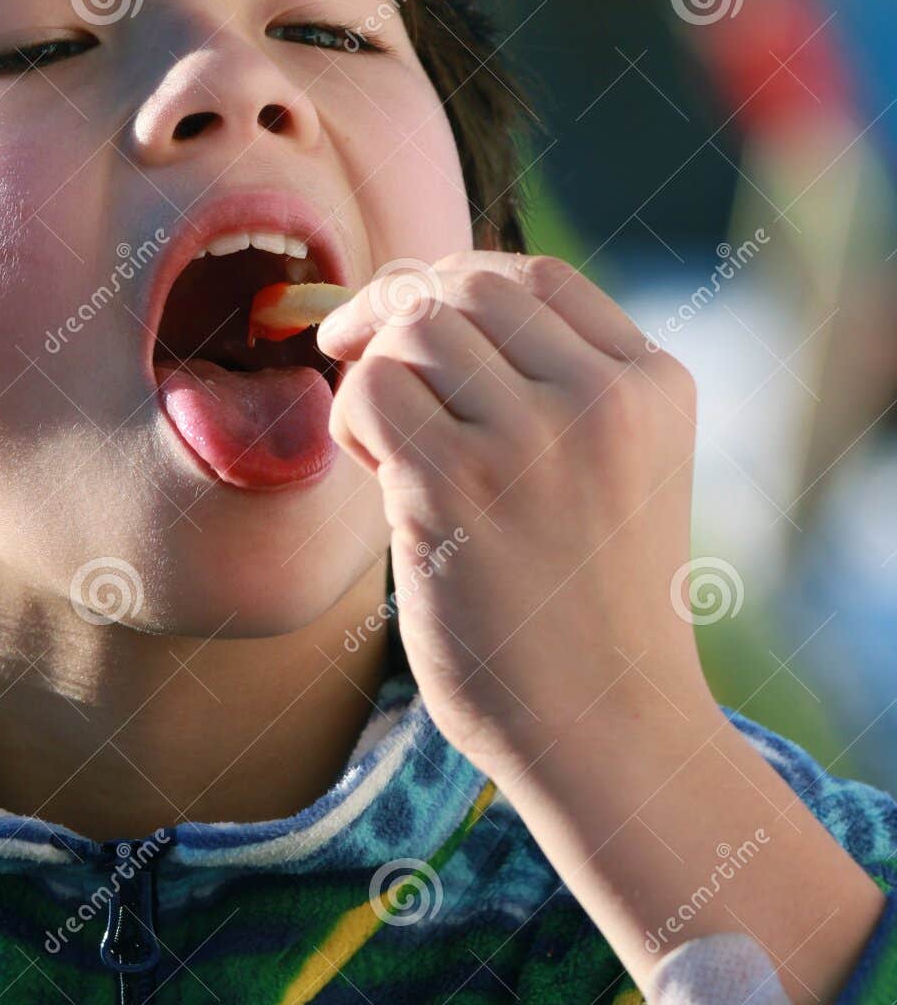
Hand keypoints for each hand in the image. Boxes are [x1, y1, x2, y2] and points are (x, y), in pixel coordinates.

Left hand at [317, 252, 718, 779]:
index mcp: (653, 385)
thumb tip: (413, 308)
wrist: (607, 728)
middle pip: (465, 286)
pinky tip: (377, 473)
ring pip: (412, 329)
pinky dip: (353, 421)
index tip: (407, 320)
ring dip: (375, 373)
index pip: (536, 276)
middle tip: (360, 359)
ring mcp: (531, 440)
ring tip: (388, 446)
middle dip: (397, 312)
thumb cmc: (589, 606)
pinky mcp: (457, 487)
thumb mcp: (616, 471)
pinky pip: (372, 393)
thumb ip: (553, 387)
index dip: (453, 282)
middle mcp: (602, 398)